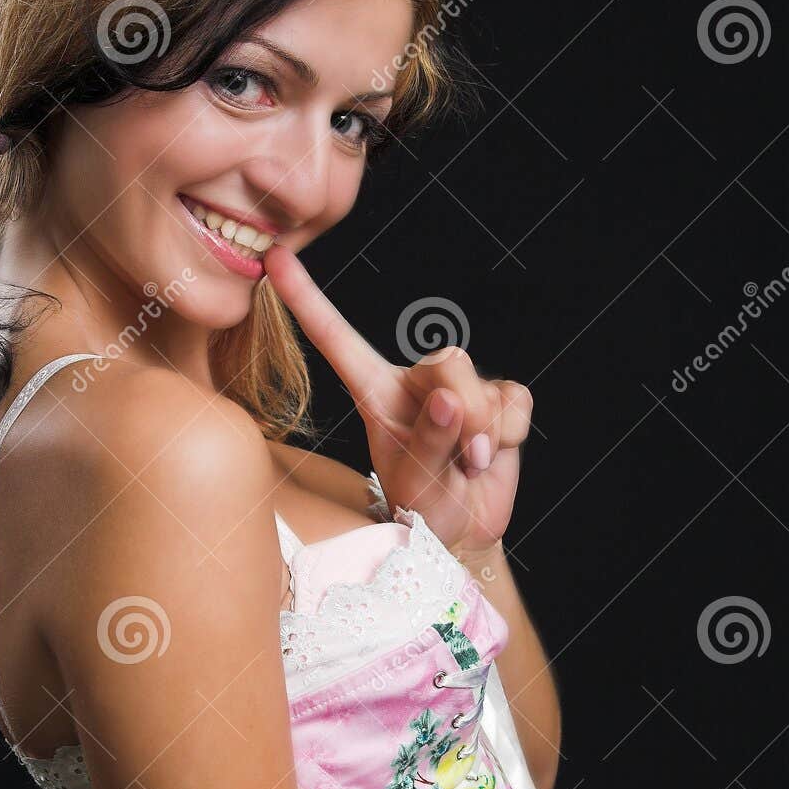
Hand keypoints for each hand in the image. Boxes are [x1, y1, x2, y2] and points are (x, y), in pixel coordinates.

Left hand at [262, 243, 532, 556]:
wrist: (464, 529)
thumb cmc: (423, 507)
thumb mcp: (415, 485)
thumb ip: (429, 442)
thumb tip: (450, 397)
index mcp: (375, 391)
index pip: (337, 338)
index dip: (306, 300)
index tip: (272, 260)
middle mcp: (415, 381)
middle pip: (448, 362)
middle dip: (464, 414)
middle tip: (461, 459)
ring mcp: (460, 387)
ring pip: (484, 386)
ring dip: (485, 435)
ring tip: (467, 464)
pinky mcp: (500, 397)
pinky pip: (516, 401)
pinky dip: (510, 434)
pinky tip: (492, 453)